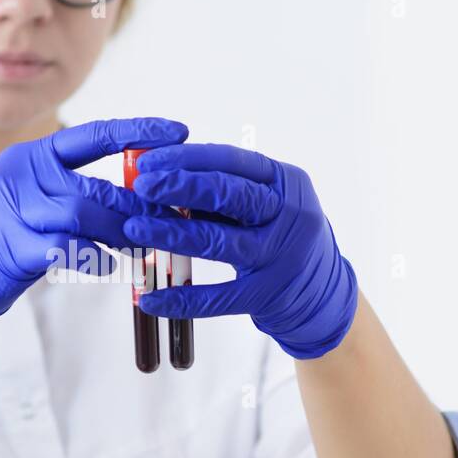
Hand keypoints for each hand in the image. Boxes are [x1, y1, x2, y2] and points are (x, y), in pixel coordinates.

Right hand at [0, 116, 188, 376]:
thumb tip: (133, 198)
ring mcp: (12, 212)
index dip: (137, 132)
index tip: (178, 133)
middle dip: (138, 204)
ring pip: (84, 214)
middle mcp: (18, 177)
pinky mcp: (11, 249)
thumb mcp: (27, 205)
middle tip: (172, 218)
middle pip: (94, 185)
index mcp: (27, 159)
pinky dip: (95, 257)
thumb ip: (70, 194)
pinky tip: (111, 266)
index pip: (91, 136)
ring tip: (145, 246)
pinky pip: (67, 248)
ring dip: (121, 233)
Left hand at [122, 142, 358, 358]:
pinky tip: (150, 297)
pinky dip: (181, 298)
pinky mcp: (266, 295)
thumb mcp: (268, 201)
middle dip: (180, 186)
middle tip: (140, 186)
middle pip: (229, 194)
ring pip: (219, 242)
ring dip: (172, 234)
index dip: (188, 159)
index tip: (150, 160)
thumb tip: (163, 174)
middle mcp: (286, 215)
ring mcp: (277, 257)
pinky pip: (217, 298)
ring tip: (134, 228)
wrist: (322, 291)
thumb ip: (226, 189)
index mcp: (285, 181)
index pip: (232, 160)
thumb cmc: (282, 234)